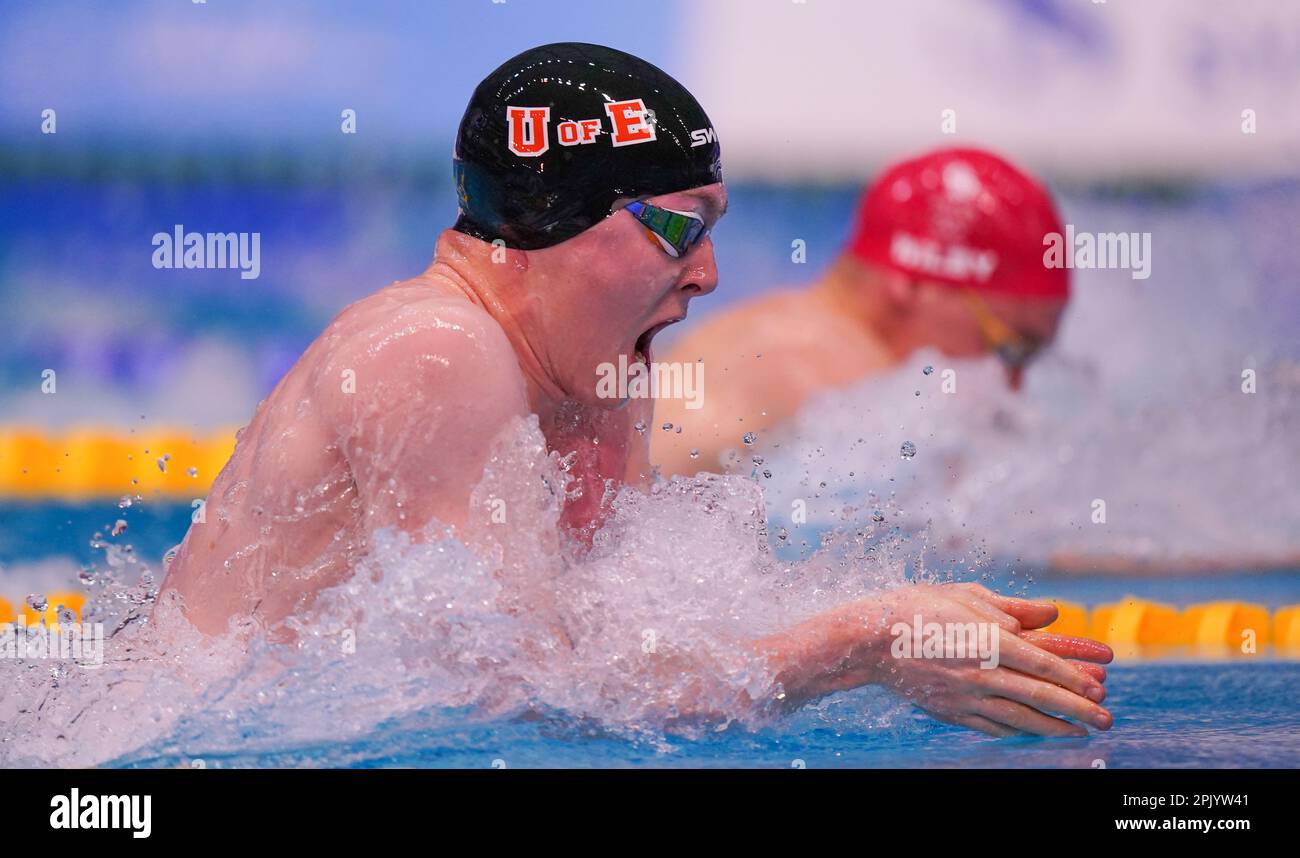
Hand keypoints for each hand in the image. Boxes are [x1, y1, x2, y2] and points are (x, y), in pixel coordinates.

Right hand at [760, 583, 1112, 736]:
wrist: (869, 641)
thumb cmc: (917, 608)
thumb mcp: (964, 596)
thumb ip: (1011, 606)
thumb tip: (1053, 611)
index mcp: (986, 639)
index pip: (1043, 662)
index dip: (1075, 676)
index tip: (1102, 686)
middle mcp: (979, 672)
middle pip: (1040, 694)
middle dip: (1078, 709)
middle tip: (1107, 719)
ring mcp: (965, 696)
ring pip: (1020, 717)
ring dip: (1056, 727)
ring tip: (1082, 733)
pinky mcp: (951, 712)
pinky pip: (993, 726)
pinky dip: (1020, 730)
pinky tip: (1038, 731)